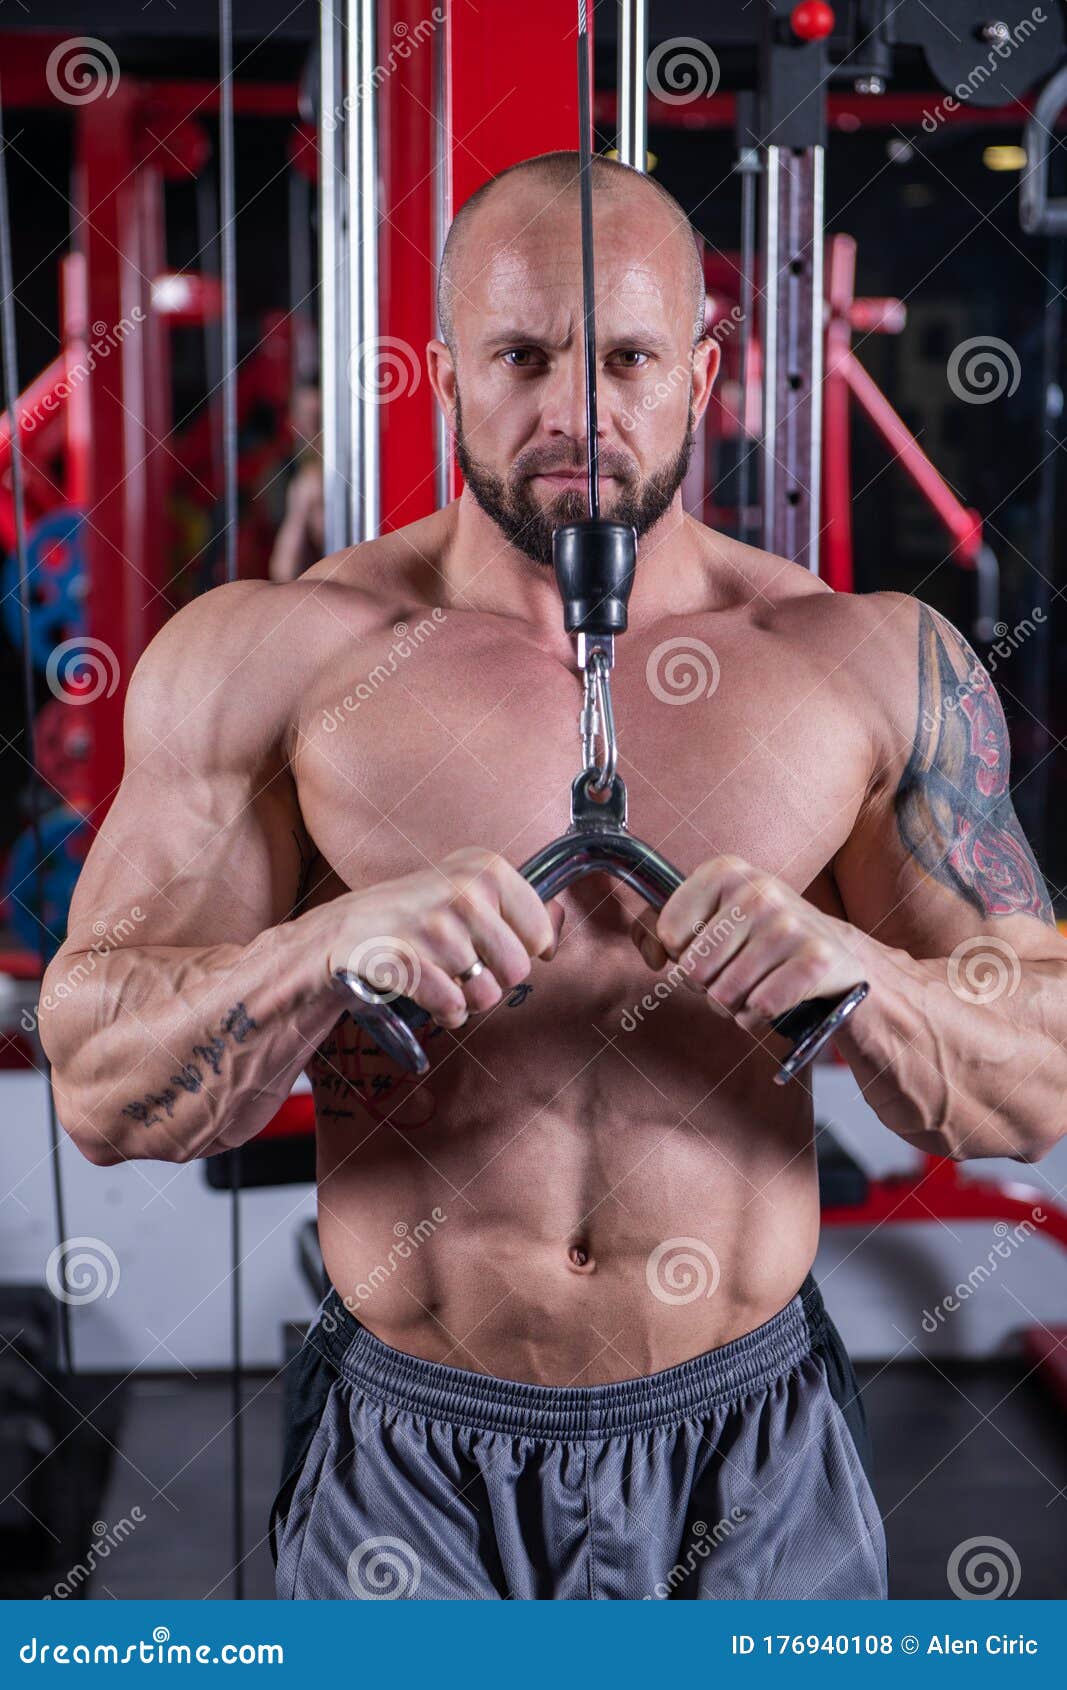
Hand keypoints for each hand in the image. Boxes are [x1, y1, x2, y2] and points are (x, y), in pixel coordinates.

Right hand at [326, 847, 564, 1030]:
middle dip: (493, 981)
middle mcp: (463, 890)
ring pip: (486, 995)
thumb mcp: (468, 889)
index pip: (540, 934)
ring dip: (467, 1000)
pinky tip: (430, 995)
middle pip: (517, 970)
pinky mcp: (405, 958)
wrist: (344, 931)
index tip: (493, 946)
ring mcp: (433, 924)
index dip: (520, 952)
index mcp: (486, 867)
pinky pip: (452, 1007)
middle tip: (465, 968)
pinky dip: (444, 1013)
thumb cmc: (416, 913)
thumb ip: (520, 905)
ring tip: (445, 980)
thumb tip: (559, 928)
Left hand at [630, 854, 864, 1032]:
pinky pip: (759, 1008)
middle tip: (737, 971)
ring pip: (724, 995)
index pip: (669, 934)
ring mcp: (789, 924)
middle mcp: (758, 890)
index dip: (684, 953)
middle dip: (709, 985)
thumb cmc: (761, 939)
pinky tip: (776, 997)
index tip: (711, 946)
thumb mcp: (713, 917)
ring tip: (757, 984)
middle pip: (694, 970)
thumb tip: (651, 954)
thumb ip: (659, 929)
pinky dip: (760, 1016)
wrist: (839, 956)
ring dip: (734, 1004)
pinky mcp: (815, 959)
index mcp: (726, 871)